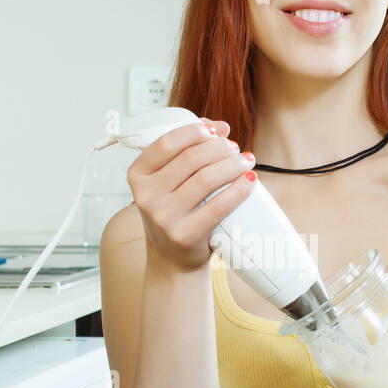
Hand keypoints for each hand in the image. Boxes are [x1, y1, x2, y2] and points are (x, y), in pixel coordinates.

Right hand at [127, 114, 256, 271]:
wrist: (172, 260)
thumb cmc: (174, 213)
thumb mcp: (165, 183)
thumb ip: (181, 154)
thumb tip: (217, 126)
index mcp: (137, 176)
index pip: (166, 143)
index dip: (195, 131)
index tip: (218, 129)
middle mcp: (146, 196)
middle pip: (191, 159)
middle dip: (220, 147)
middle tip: (235, 147)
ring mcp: (164, 217)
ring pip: (206, 178)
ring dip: (233, 164)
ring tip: (246, 160)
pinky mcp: (184, 235)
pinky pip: (218, 206)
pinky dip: (239, 189)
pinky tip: (250, 180)